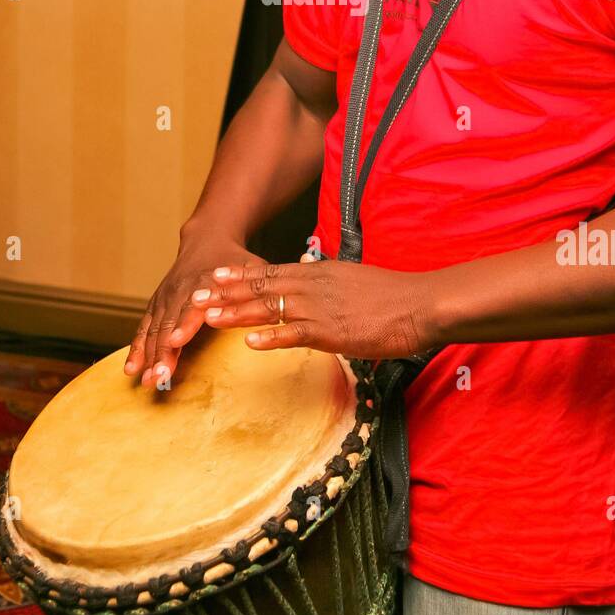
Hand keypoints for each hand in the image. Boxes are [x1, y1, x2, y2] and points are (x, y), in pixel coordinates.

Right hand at [124, 231, 269, 387]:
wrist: (207, 239)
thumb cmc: (235, 259)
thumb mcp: (253, 269)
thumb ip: (257, 290)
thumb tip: (270, 310)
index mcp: (204, 281)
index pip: (192, 305)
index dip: (184, 324)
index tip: (176, 343)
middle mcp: (179, 289)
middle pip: (168, 323)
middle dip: (161, 352)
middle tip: (158, 378)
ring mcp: (165, 296)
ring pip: (153, 328)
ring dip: (147, 355)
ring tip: (142, 380)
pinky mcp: (157, 303)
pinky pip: (144, 327)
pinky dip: (136, 347)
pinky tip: (131, 369)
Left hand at [183, 258, 441, 358]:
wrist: (419, 304)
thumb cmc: (391, 297)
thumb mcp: (353, 280)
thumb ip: (329, 284)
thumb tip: (314, 284)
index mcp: (318, 272)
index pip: (271, 271)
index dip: (240, 274)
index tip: (214, 274)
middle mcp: (314, 285)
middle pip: (261, 286)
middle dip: (225, 292)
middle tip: (195, 294)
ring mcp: (321, 307)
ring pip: (270, 308)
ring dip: (237, 313)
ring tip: (208, 316)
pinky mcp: (332, 331)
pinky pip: (294, 333)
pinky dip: (270, 337)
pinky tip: (249, 343)